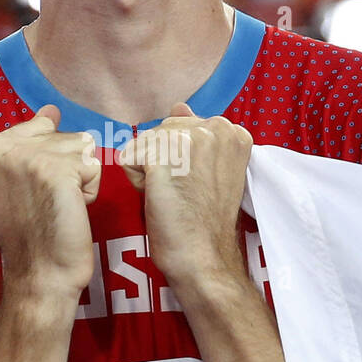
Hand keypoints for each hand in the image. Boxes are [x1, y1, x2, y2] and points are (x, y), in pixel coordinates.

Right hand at [0, 105, 100, 297]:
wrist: (39, 272)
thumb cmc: (31, 231)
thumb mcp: (17, 180)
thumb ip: (29, 141)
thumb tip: (50, 109)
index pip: (37, 127)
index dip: (47, 162)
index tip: (32, 192)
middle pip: (60, 135)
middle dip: (65, 168)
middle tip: (47, 201)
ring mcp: (26, 157)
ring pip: (80, 147)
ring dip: (79, 178)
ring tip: (59, 204)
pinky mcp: (56, 169)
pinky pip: (93, 165)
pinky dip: (90, 190)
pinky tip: (71, 209)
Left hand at [117, 102, 252, 292]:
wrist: (203, 256)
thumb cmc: (204, 220)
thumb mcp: (209, 170)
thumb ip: (194, 134)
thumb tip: (179, 105)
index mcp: (232, 132)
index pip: (182, 127)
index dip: (179, 159)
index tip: (195, 184)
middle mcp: (217, 127)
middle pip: (161, 132)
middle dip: (161, 161)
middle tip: (182, 192)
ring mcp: (192, 138)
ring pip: (144, 143)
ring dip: (147, 171)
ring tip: (172, 195)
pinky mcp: (165, 154)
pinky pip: (128, 157)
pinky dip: (135, 180)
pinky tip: (157, 196)